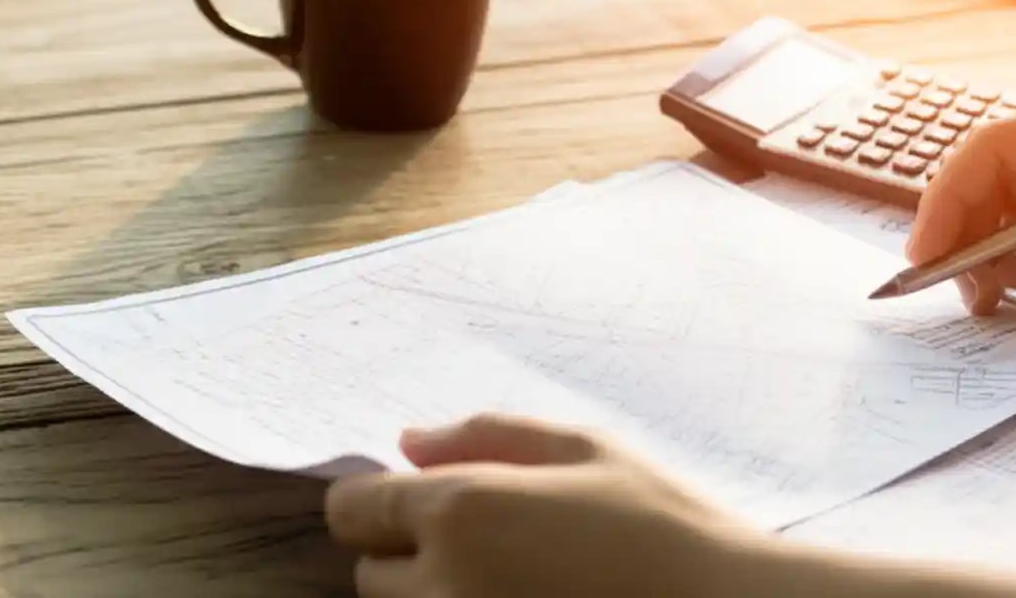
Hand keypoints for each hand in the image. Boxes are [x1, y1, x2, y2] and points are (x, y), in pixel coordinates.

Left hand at [325, 413, 757, 597]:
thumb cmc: (663, 522)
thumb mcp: (584, 448)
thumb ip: (485, 434)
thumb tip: (407, 442)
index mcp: (460, 512)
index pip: (353, 510)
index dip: (382, 501)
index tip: (424, 502)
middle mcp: (442, 587)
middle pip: (370, 574)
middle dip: (410, 555)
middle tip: (489, 545)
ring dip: (434, 596)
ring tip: (513, 579)